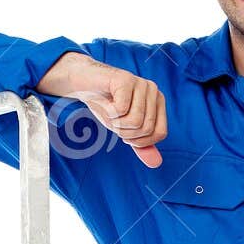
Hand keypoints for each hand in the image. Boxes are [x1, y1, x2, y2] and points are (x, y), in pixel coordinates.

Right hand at [38, 53, 167, 167]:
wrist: (83, 84)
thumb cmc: (105, 105)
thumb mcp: (124, 129)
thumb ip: (140, 144)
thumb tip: (156, 164)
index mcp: (158, 101)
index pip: (160, 133)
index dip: (140, 141)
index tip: (125, 132)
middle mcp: (153, 90)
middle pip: (146, 129)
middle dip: (125, 132)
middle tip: (114, 119)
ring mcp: (140, 83)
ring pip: (135, 121)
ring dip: (116, 123)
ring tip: (109, 111)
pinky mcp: (125, 79)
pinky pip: (121, 110)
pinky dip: (108, 112)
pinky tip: (104, 102)